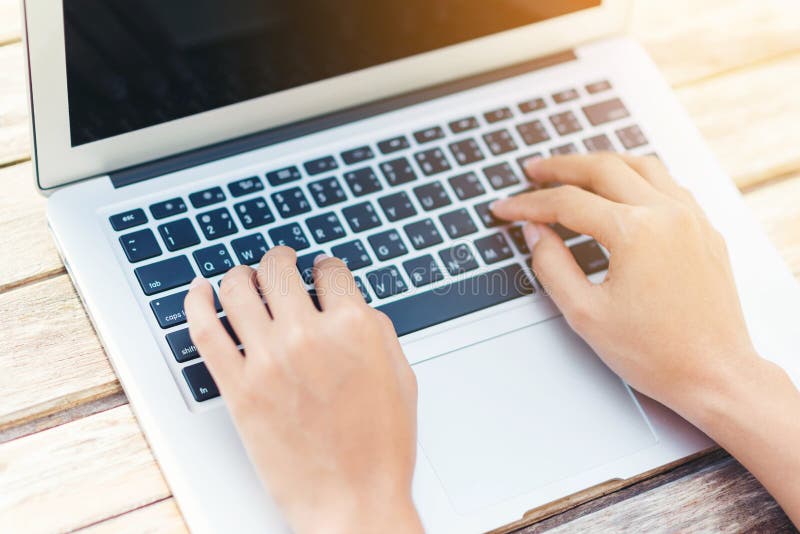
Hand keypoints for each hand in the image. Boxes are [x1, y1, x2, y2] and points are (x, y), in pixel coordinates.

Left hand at [184, 247, 420, 533]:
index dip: (325, 267)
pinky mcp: (238, 388)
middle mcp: (309, 335)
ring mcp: (268, 360)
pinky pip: (204, 331)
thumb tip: (355, 305)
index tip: (320, 272)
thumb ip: (378, 331)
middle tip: (280, 263)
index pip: (330, 270)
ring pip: (238, 289)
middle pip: (280, 270)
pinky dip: (195, 302)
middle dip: (281, 260)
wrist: (353, 501)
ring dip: (241, 274)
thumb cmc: (381, 449)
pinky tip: (198, 289)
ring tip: (244, 277)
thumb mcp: (402, 377)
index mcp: (355, 327)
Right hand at [491, 153, 756, 419]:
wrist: (715, 375)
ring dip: (602, 163)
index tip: (505, 208)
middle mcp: (667, 214)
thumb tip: (535, 232)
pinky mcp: (706, 230)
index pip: (567, 203)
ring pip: (641, 166)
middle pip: (603, 169)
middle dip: (560, 167)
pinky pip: (668, 185)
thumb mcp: (585, 314)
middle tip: (532, 171)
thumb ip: (551, 265)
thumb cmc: (657, 353)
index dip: (528, 204)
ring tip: (573, 169)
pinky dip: (637, 177)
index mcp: (635, 232)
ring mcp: (692, 218)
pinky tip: (622, 188)